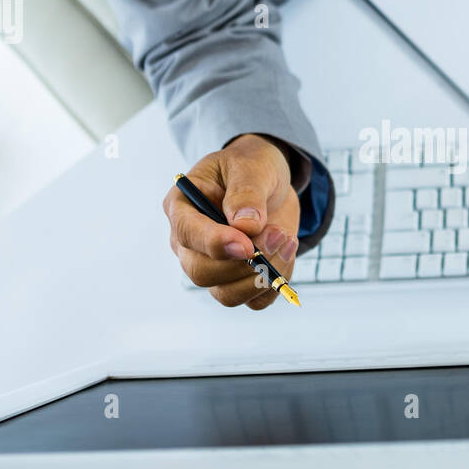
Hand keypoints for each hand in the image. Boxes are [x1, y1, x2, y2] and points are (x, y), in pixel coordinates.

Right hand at [163, 133, 299, 309]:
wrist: (269, 182)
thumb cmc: (251, 168)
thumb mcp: (251, 167)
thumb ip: (246, 192)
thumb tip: (246, 226)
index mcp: (182, 207)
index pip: (187, 234)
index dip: (215, 243)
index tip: (246, 245)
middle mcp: (190, 243)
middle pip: (201, 272)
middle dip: (245, 262)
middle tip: (279, 235)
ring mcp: (212, 266)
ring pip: (227, 294)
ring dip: (263, 275)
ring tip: (286, 239)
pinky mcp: (237, 280)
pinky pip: (254, 301)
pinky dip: (275, 284)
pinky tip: (286, 252)